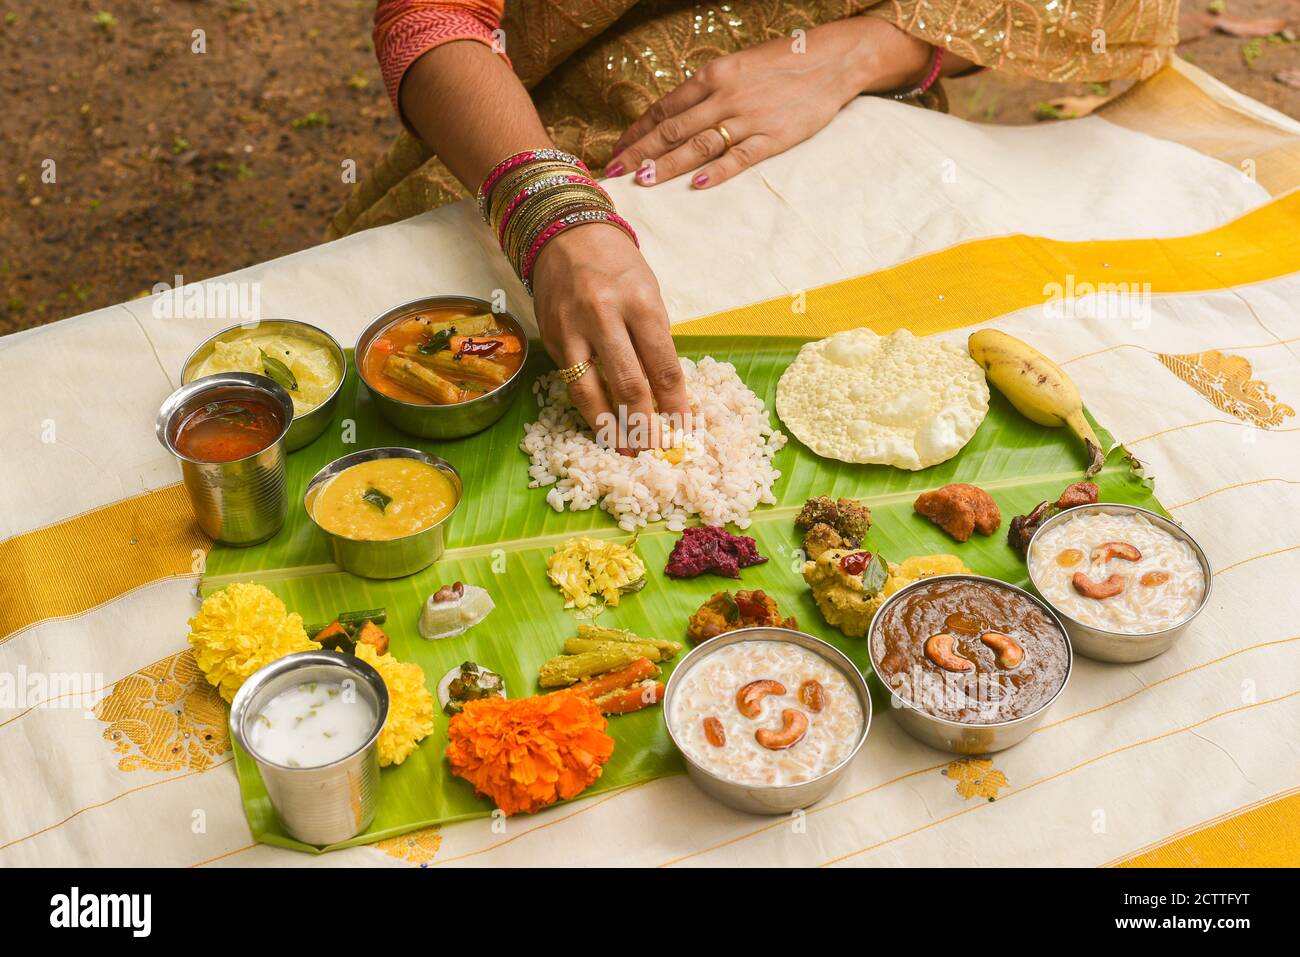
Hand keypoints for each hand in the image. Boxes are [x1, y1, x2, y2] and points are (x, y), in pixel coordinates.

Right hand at [530, 223, 689, 447]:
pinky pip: (572, 382)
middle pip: (628, 384)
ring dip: (610, 427)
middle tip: (654, 449)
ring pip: (590, 392)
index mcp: (640, 303)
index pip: (663, 366)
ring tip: (623, 449)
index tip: (682, 428)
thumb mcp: (649, 294)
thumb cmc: (618, 268)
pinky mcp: (551, 339)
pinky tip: (601, 424)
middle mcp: (604, 316)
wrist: (567, 236)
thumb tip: (665, 393)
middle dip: (643, 424)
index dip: (675, 404)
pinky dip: (589, 407)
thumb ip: (655, 340)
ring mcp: (572, 329)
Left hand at [606, 17, 930, 188]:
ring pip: (698, 145)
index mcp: (712, 76)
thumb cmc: (781, 65)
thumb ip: (707, 92)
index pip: (664, 109)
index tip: (616, 151)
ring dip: (666, 165)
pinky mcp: (774, 137)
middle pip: (671, 129)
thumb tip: (675, 119)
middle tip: (613, 174)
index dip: (636, 132)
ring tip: (642, 182)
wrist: (832, 60)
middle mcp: (724, 96)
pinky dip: (718, 170)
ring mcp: (748, 117)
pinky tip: (697, 183)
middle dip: (638, 152)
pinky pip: (740, 156)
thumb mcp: (737, 68)